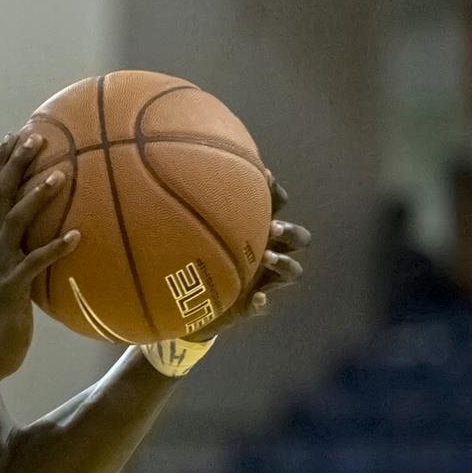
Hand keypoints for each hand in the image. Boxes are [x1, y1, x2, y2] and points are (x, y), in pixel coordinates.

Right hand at [0, 132, 81, 373]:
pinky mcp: (10, 289)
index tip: (16, 135)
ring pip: (12, 221)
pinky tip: (77, 237)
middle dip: (14, 163)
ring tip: (60, 175)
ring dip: (36, 196)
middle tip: (36, 138)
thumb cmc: (2, 312)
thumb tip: (54, 227)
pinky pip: (33, 263)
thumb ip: (21, 247)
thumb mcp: (8, 272)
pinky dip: (54, 248)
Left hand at [187, 178, 309, 341]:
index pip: (277, 205)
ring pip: (293, 271)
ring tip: (265, 258)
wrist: (185, 294)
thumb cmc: (190, 250)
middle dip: (290, 232)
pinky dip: (261, 302)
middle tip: (273, 228)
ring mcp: (264, 279)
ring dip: (283, 263)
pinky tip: (256, 298)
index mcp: (256, 228)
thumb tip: (171, 167)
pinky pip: (264, 305)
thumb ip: (189, 202)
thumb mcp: (189, 226)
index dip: (275, 191)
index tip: (264, 176)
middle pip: (299, 239)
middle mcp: (267, 250)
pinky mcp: (252, 304)